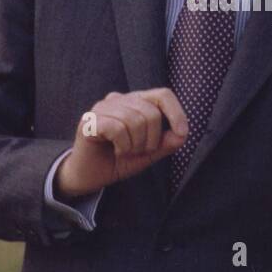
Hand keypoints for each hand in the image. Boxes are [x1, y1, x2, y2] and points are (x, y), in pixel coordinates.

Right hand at [56, 88, 187, 197]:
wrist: (90, 177)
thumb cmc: (118, 160)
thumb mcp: (149, 153)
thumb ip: (166, 143)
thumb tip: (182, 134)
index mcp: (134, 101)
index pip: (162, 95)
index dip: (176, 113)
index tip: (182, 133)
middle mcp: (118, 99)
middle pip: (151, 112)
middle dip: (151, 140)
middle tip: (138, 151)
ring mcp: (102, 108)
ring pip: (135, 120)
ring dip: (135, 145)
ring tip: (125, 151)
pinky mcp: (89, 120)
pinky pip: (118, 129)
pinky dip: (122, 146)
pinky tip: (115, 151)